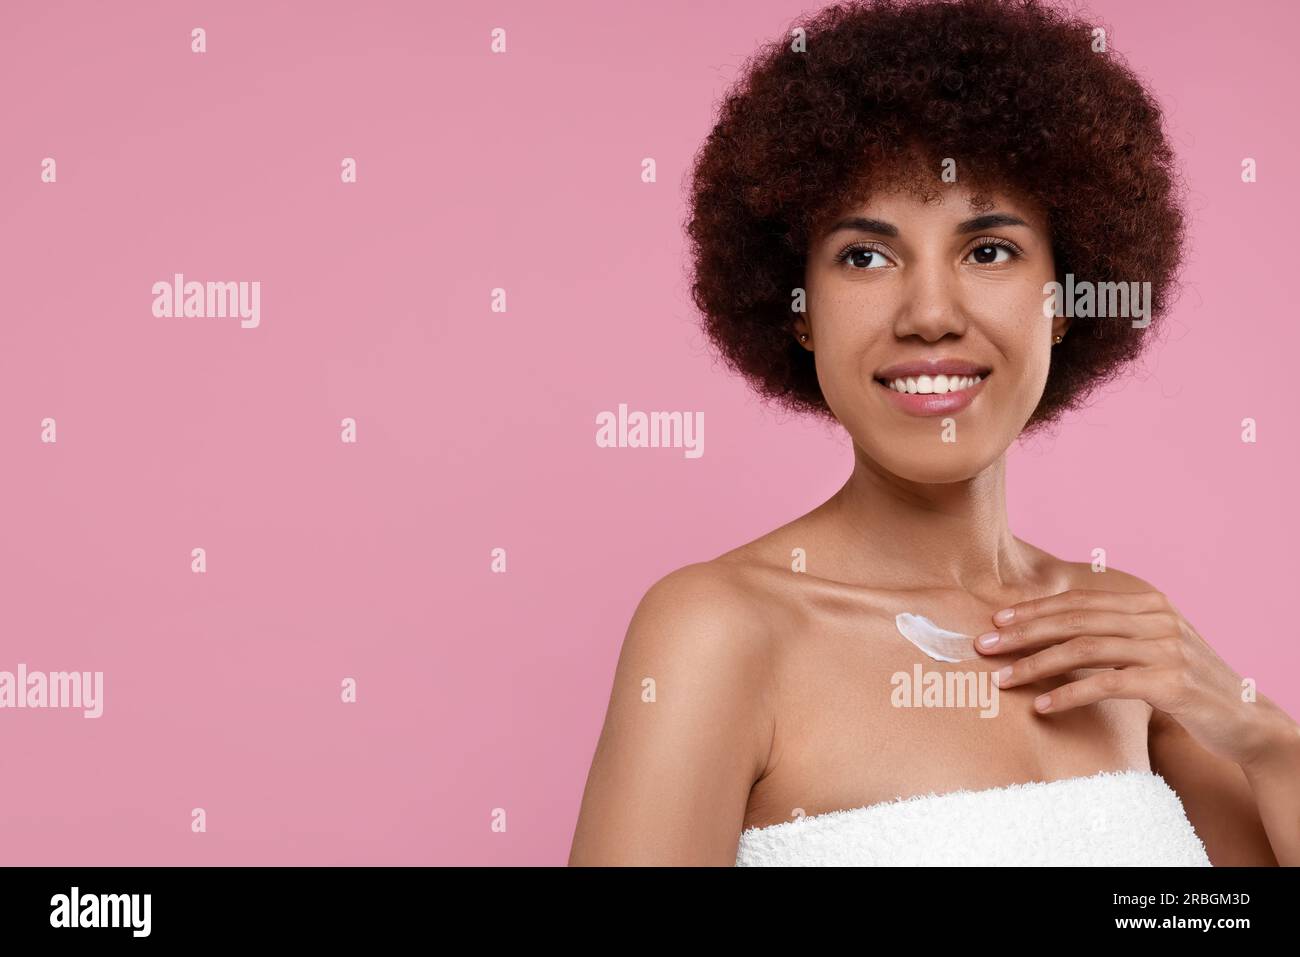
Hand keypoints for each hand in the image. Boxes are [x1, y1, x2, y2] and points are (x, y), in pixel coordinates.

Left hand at [975, 587, 1290, 768]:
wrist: (1246, 721)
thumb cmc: (1185, 686)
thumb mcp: (1150, 650)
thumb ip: (1112, 635)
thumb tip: (1048, 631)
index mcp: (1148, 603)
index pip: (1078, 600)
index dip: (1034, 609)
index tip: (996, 620)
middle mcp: (1157, 619)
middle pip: (1074, 619)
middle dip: (1023, 632)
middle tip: (984, 646)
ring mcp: (1166, 648)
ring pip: (1084, 649)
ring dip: (1036, 664)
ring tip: (1003, 679)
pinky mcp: (1171, 682)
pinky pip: (1107, 683)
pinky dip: (1069, 694)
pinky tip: (1042, 706)